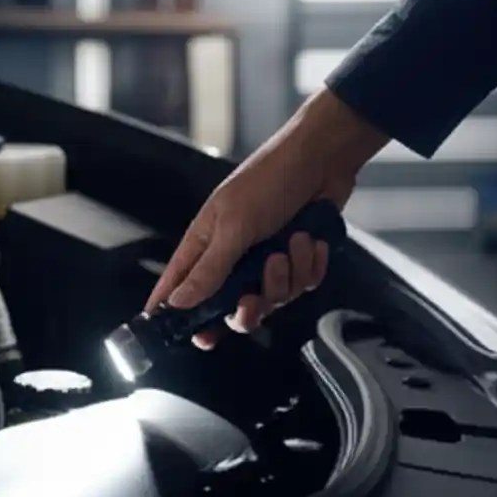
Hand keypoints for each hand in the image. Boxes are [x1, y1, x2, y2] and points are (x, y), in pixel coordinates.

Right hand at [144, 89, 388, 348]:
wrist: (323, 159)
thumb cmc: (269, 181)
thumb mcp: (233, 227)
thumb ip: (208, 270)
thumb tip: (177, 302)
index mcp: (204, 245)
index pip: (177, 287)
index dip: (173, 314)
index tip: (175, 337)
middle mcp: (232, 258)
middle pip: (230, 309)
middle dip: (246, 310)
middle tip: (251, 301)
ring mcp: (266, 260)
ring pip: (272, 299)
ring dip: (286, 276)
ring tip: (289, 245)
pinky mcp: (298, 259)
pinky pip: (303, 284)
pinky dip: (310, 265)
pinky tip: (309, 240)